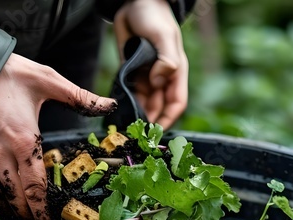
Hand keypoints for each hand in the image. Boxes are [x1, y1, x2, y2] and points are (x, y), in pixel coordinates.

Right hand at [0, 54, 115, 219]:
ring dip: (12, 212)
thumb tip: (110, 104)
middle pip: (17, 199)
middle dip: (30, 219)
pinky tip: (2, 201)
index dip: (43, 213)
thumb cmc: (7, 73)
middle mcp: (3, 154)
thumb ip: (80, 97)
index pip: (36, 188)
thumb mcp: (48, 79)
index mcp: (25, 141)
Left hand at [113, 0, 188, 128]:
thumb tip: (159, 81)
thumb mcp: (163, 37)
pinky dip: (124, 102)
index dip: (168, 119)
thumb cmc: (155, 16)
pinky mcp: (131, 71)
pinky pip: (129, 92)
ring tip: (124, 126)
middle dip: (148, 121)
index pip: (176, 103)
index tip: (155, 132)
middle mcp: (162, 77)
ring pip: (142, 102)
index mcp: (175, 71)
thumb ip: (166, 60)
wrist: (135, 1)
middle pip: (157, 107)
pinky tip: (116, 111)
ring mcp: (146, 75)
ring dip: (135, 114)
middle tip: (134, 133)